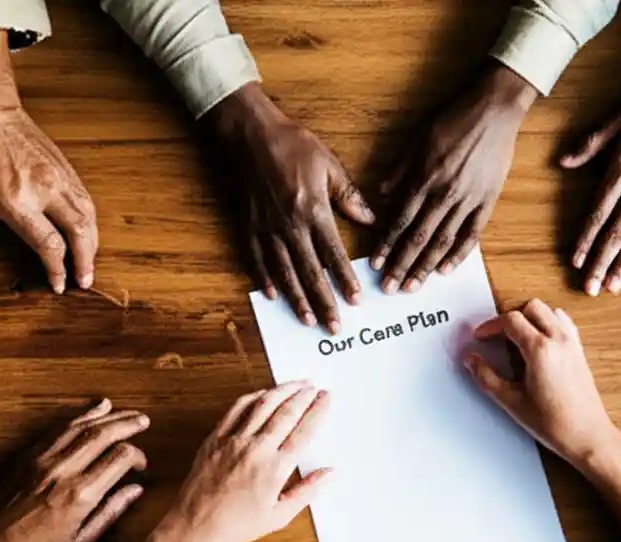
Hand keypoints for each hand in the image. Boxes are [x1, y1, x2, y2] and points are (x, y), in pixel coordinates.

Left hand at [0, 31, 97, 293]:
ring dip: (93, 243)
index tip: (58, 284)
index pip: (49, 245)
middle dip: (86, 261)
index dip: (57, 270)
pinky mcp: (65, 167)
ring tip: (89, 262)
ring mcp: (58, 176)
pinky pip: (86, 200)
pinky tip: (87, 234)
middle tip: (84, 280)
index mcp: (15, 200)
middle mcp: (43, 189)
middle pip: (80, 233)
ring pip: (89, 217)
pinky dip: (90, 222)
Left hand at [0, 399, 148, 541]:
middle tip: (144, 421)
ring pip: (82, 426)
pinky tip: (95, 409)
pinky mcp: (30, 454)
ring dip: (107, 416)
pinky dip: (80, 416)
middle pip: (104, 435)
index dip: (137, 457)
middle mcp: (64, 471)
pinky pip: (60, 428)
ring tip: (125, 412)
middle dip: (128, 424)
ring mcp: (45, 459)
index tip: (140, 466)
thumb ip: (111, 512)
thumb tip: (136, 490)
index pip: (120, 459)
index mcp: (81, 495)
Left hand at [142, 382, 330, 541]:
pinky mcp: (215, 439)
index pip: (304, 430)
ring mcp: (234, 441)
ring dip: (282, 390)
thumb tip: (330, 473)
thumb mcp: (280, 515)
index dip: (318, 410)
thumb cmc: (236, 526)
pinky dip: (253, 397)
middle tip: (315, 386)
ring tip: (295, 383)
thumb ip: (308, 490)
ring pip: (263, 404)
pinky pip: (236, 409)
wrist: (196, 527)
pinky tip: (263, 394)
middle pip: (286, 412)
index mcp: (275, 468)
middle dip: (304, 395)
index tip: (327, 398)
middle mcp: (256, 449)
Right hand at [206, 84, 373, 333]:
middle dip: (323, 301)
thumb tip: (370, 220)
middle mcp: (289, 226)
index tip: (356, 300)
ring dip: (296, 299)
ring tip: (307, 320)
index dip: (345, 280)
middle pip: (309, 272)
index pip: (333, 254)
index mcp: (313, 211)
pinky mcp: (249, 226)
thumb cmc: (293, 145)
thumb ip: (350, 196)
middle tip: (334, 326)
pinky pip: (257, 259)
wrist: (251, 135)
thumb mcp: (329, 165)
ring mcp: (267, 229)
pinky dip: (265, 279)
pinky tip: (274, 296)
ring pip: (284, 272)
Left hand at [372, 64, 535, 291]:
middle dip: (402, 266)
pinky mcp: (488, 200)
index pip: (399, 221)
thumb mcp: (417, 138)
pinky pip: (472, 234)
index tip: (376, 265)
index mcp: (424, 178)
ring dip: (426, 266)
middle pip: (418, 238)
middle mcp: (444, 194)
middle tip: (390, 289)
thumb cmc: (452, 119)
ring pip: (443, 241)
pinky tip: (446, 270)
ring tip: (414, 286)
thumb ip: (399, 169)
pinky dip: (459, 254)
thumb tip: (381, 195)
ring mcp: (468, 199)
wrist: (493, 109)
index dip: (387, 245)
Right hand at [464, 299, 617, 466]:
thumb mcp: (512, 402)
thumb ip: (487, 378)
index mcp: (540, 349)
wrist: (587, 436)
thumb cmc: (555, 423)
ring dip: (531, 317)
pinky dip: (549, 324)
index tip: (481, 337)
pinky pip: (564, 324)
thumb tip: (472, 361)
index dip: (490, 326)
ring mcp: (572, 344)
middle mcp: (559, 340)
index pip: (511, 321)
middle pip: (532, 307)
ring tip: (517, 338)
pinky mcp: (580, 352)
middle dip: (511, 317)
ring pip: (550, 311)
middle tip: (497, 336)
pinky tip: (539, 344)